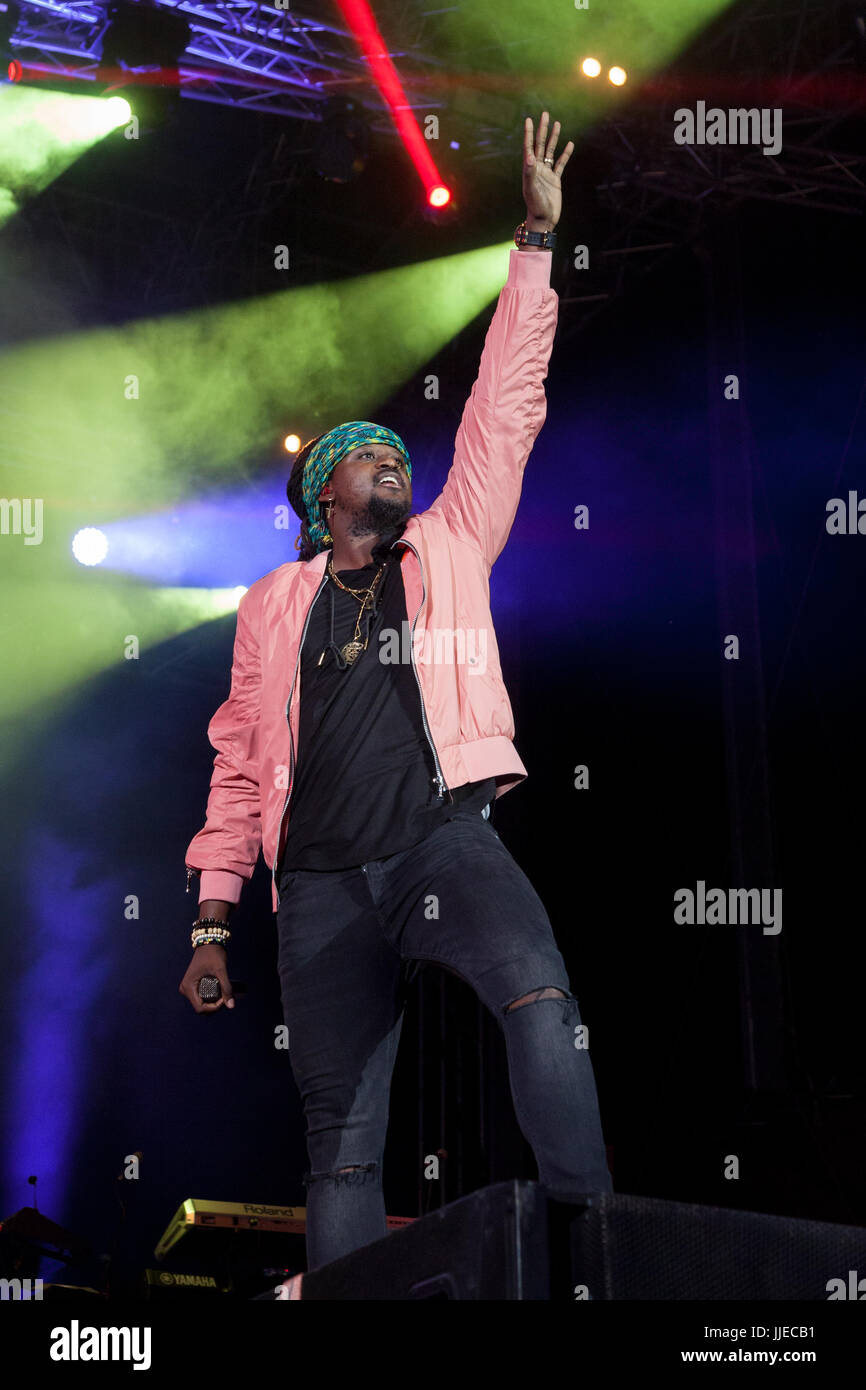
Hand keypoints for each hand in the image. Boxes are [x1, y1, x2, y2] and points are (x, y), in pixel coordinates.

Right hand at [178, 943, 234, 1013]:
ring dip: (213, 1003)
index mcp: (188, 987)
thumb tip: (231, 1006)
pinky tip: (220, 992)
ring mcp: (188, 987)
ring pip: (201, 1004)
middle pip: (201, 1008)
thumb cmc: (213, 954)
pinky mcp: (193, 985)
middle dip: (214, 1006)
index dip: (214, 1008)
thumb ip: (226, 987)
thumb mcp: (221, 970)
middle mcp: (185, 989)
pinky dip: (211, 998)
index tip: (224, 998)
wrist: (209, 942)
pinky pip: (201, 998)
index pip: (200, 1008)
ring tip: (224, 993)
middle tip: (226, 995)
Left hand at [522, 111, 573, 230]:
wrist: (544, 220)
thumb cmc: (536, 206)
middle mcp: (537, 168)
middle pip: (540, 144)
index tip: (529, 119)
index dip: (528, 133)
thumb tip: (529, 156)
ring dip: (554, 138)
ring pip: (551, 151)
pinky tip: (570, 144)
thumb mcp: (532, 188)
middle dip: (542, 129)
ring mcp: (546, 173)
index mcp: (530, 169)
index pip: (529, 146)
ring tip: (557, 123)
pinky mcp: (555, 180)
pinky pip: (561, 164)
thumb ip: (530, 172)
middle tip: (545, 114)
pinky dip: (565, 154)